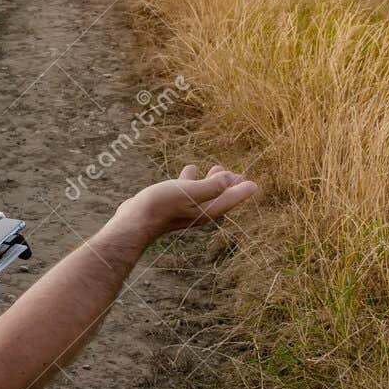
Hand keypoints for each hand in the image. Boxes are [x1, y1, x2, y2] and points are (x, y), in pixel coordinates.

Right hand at [111, 164, 257, 243]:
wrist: (134, 221)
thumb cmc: (161, 207)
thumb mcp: (188, 193)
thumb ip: (210, 186)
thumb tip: (229, 179)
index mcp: (205, 210)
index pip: (229, 200)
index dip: (242, 191)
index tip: (254, 184)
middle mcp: (197, 210)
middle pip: (219, 197)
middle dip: (230, 186)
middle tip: (239, 174)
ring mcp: (183, 207)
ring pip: (204, 192)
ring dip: (212, 181)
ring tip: (217, 168)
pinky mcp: (170, 201)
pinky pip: (188, 188)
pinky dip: (192, 179)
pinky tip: (190, 170)